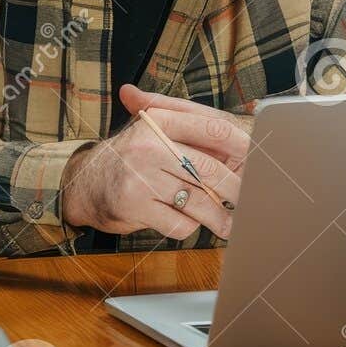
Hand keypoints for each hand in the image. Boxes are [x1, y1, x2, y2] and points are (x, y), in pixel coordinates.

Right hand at [60, 89, 248, 240]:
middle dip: (237, 190)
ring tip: (230, 224)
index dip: (243, 145)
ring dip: (220, 217)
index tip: (262, 160)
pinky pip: (179, 223)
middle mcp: (150, 146)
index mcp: (160, 120)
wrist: (83, 183)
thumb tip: (246, 119)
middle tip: (252, 201)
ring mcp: (141, 177)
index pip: (214, 128)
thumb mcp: (154, 127)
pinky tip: (187, 223)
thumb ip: (194, 123)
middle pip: (210, 170)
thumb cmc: (130, 155)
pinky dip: (189, 228)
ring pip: (199, 201)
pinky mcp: (135, 207)